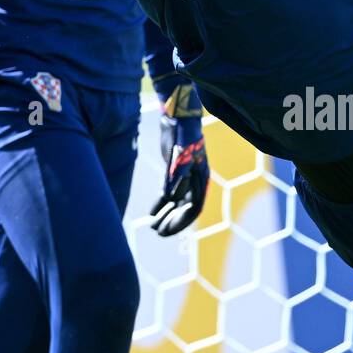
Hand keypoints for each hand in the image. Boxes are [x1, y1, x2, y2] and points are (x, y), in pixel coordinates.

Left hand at [149, 113, 208, 236]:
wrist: (179, 120)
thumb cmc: (184, 136)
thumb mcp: (181, 156)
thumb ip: (176, 176)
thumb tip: (169, 197)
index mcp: (201, 180)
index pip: (194, 208)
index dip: (181, 221)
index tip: (167, 230)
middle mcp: (195, 182)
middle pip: (184, 209)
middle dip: (172, 222)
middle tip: (158, 232)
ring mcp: (185, 179)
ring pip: (176, 204)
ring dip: (166, 215)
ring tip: (153, 226)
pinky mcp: (174, 174)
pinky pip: (168, 194)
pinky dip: (160, 204)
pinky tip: (151, 212)